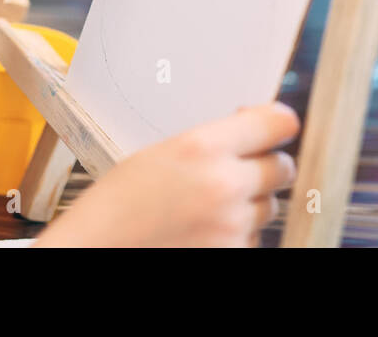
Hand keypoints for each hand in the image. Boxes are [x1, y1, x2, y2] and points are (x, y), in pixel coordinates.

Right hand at [33, 103, 298, 246]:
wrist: (95, 250)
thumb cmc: (117, 206)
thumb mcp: (160, 155)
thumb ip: (210, 142)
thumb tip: (252, 128)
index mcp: (202, 147)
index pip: (278, 122)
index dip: (279, 123)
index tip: (277, 127)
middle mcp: (224, 184)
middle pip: (282, 167)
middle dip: (267, 167)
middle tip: (243, 171)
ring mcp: (231, 226)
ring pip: (269, 208)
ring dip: (250, 206)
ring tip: (208, 208)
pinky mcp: (232, 255)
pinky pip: (253, 240)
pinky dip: (237, 237)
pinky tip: (204, 232)